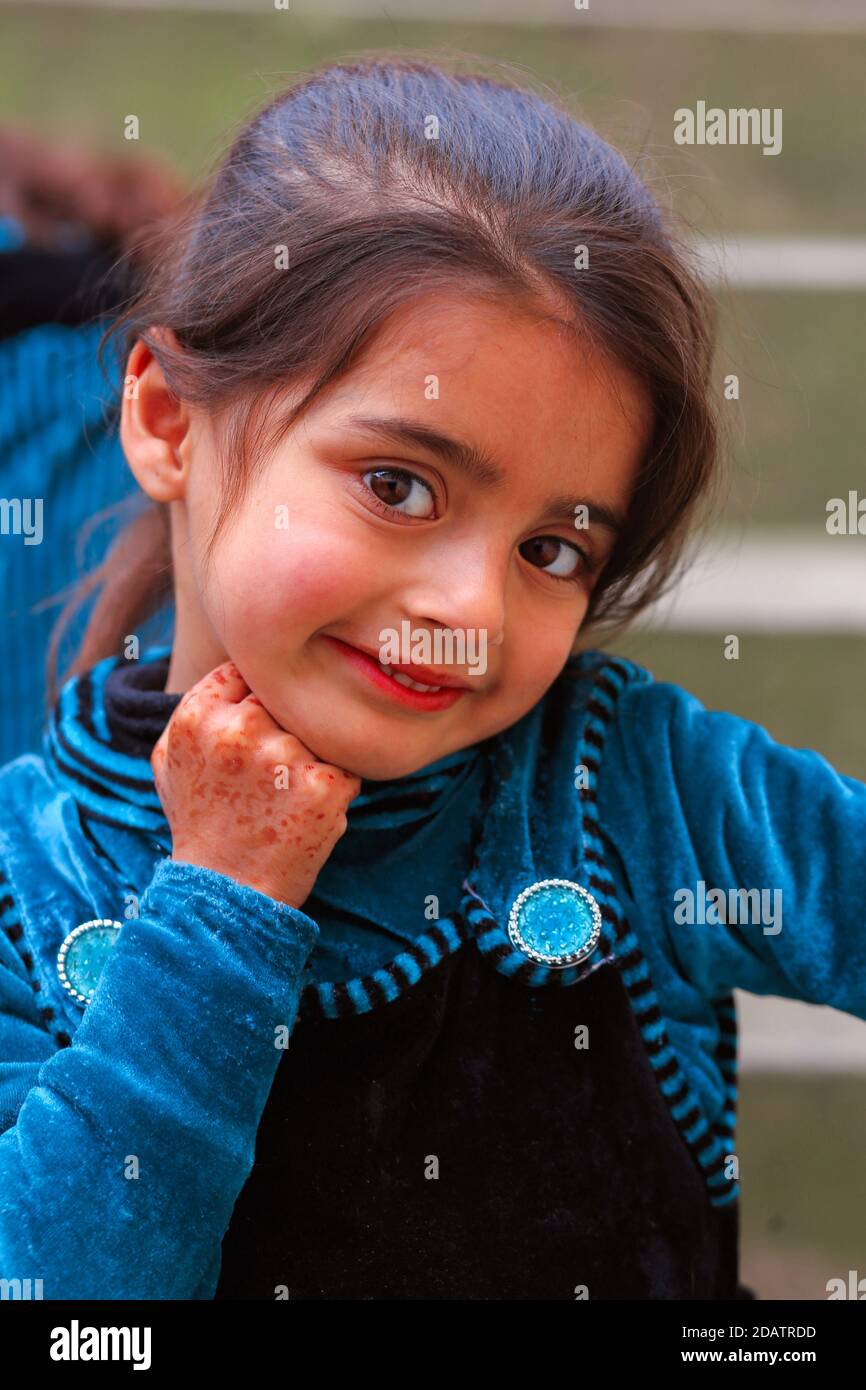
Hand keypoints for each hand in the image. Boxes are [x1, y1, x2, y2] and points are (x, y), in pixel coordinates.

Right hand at [150, 660, 360, 907]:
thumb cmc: (199, 822)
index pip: (251, 672)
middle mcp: (239, 728)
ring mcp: (283, 756)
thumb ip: (195, 705)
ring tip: (283, 799)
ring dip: (310, 760)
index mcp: (198, 715)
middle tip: (270, 775)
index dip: (259, 701)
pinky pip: (345, 766)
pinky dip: (333, 788)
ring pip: (318, 733)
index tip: (258, 731)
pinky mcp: (323, 786)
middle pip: (288, 700)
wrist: (224, 893)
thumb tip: (233, 661)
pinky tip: (305, 813)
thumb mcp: (170, 758)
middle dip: (286, 729)